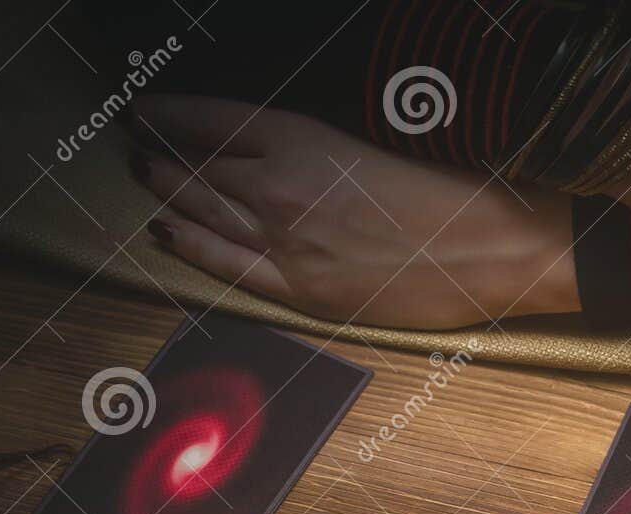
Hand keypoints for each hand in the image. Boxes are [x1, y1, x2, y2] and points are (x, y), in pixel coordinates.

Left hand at [129, 95, 578, 327]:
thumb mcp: (384, 140)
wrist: (492, 249)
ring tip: (144, 179)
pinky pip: (230, 267)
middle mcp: (282, 187)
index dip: (174, 113)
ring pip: (206, 213)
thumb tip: (290, 148)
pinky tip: (168, 235)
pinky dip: (192, 248)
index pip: (217, 120)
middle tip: (137, 145)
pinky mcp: (304, 289)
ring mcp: (288, 242)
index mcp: (306, 139)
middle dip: (162, 153)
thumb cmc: (456, 191)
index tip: (149, 108)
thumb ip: (325, 145)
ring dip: (169, 194)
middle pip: (202, 166)